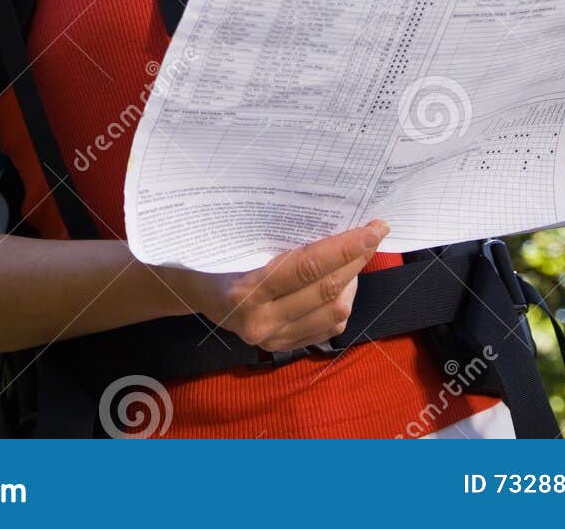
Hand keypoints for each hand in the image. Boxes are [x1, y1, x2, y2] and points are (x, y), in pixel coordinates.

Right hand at [160, 218, 389, 353]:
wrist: (189, 285)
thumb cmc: (213, 250)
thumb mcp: (237, 238)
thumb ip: (278, 238)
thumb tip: (330, 215)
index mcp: (247, 289)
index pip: (309, 267)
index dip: (347, 247)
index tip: (375, 228)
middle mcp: (261, 321)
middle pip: (328, 291)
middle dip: (358, 260)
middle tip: (375, 234)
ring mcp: (271, 340)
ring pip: (334, 313)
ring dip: (352, 282)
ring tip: (352, 257)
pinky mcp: (280, 349)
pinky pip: (327, 329)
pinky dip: (340, 302)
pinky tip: (337, 282)